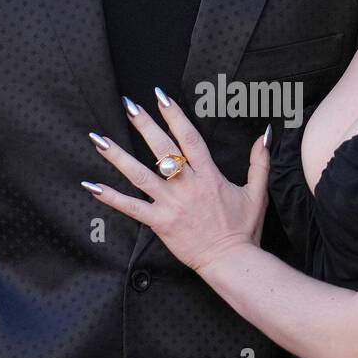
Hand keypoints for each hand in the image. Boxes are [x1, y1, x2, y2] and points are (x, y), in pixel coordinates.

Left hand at [80, 89, 270, 273]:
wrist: (232, 261)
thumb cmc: (244, 229)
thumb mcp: (257, 192)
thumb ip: (259, 162)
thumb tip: (265, 135)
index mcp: (209, 176)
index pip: (189, 138)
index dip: (175, 115)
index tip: (161, 97)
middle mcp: (187, 186)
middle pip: (162, 149)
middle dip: (144, 125)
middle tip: (129, 105)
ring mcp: (171, 204)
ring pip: (140, 175)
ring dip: (117, 157)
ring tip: (99, 140)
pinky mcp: (160, 223)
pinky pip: (132, 208)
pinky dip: (111, 198)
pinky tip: (92, 186)